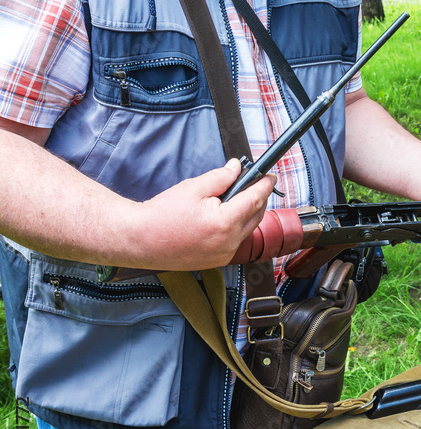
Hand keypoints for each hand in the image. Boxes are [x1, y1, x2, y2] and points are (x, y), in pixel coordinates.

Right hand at [125, 159, 275, 270]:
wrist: (140, 240)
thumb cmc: (162, 214)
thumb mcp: (193, 188)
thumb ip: (220, 177)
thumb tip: (237, 168)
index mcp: (225, 222)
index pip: (255, 200)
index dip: (265, 185)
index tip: (271, 176)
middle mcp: (230, 242)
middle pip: (256, 215)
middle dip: (258, 198)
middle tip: (254, 183)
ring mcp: (225, 254)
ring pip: (247, 229)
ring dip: (247, 213)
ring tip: (236, 198)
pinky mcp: (218, 261)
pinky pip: (236, 241)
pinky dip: (236, 227)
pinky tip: (224, 217)